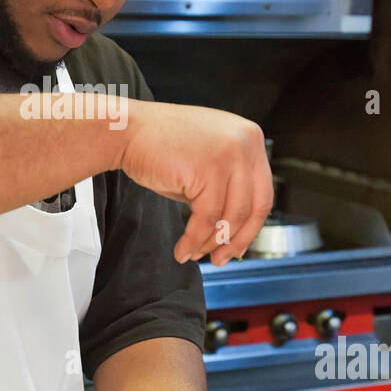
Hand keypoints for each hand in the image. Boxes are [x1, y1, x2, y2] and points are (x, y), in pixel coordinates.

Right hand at [116, 100, 273, 265]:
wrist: (126, 131)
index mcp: (250, 137)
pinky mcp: (208, 170)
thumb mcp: (206, 163)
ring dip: (210, 243)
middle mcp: (245, 143)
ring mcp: (229, 154)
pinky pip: (206, 218)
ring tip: (194, 253)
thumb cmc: (160, 146)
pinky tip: (182, 249)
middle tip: (220, 259)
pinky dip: (193, 240)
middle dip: (235, 240)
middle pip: (253, 207)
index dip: (250, 227)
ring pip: (230, 217)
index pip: (263, 192)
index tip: (236, 246)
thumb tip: (235, 232)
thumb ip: (227, 188)